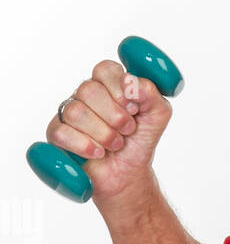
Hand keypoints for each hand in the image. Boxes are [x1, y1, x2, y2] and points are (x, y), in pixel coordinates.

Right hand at [44, 59, 172, 204]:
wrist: (129, 173)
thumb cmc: (139, 141)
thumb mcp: (158, 115)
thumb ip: (151, 93)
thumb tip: (131, 83)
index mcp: (108, 83)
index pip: (105, 70)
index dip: (120, 89)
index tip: (133, 109)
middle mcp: (86, 95)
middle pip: (89, 90)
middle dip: (115, 116)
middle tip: (127, 130)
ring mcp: (69, 113)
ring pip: (76, 112)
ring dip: (103, 133)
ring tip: (115, 144)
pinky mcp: (57, 135)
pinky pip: (61, 132)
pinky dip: (85, 146)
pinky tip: (97, 152)